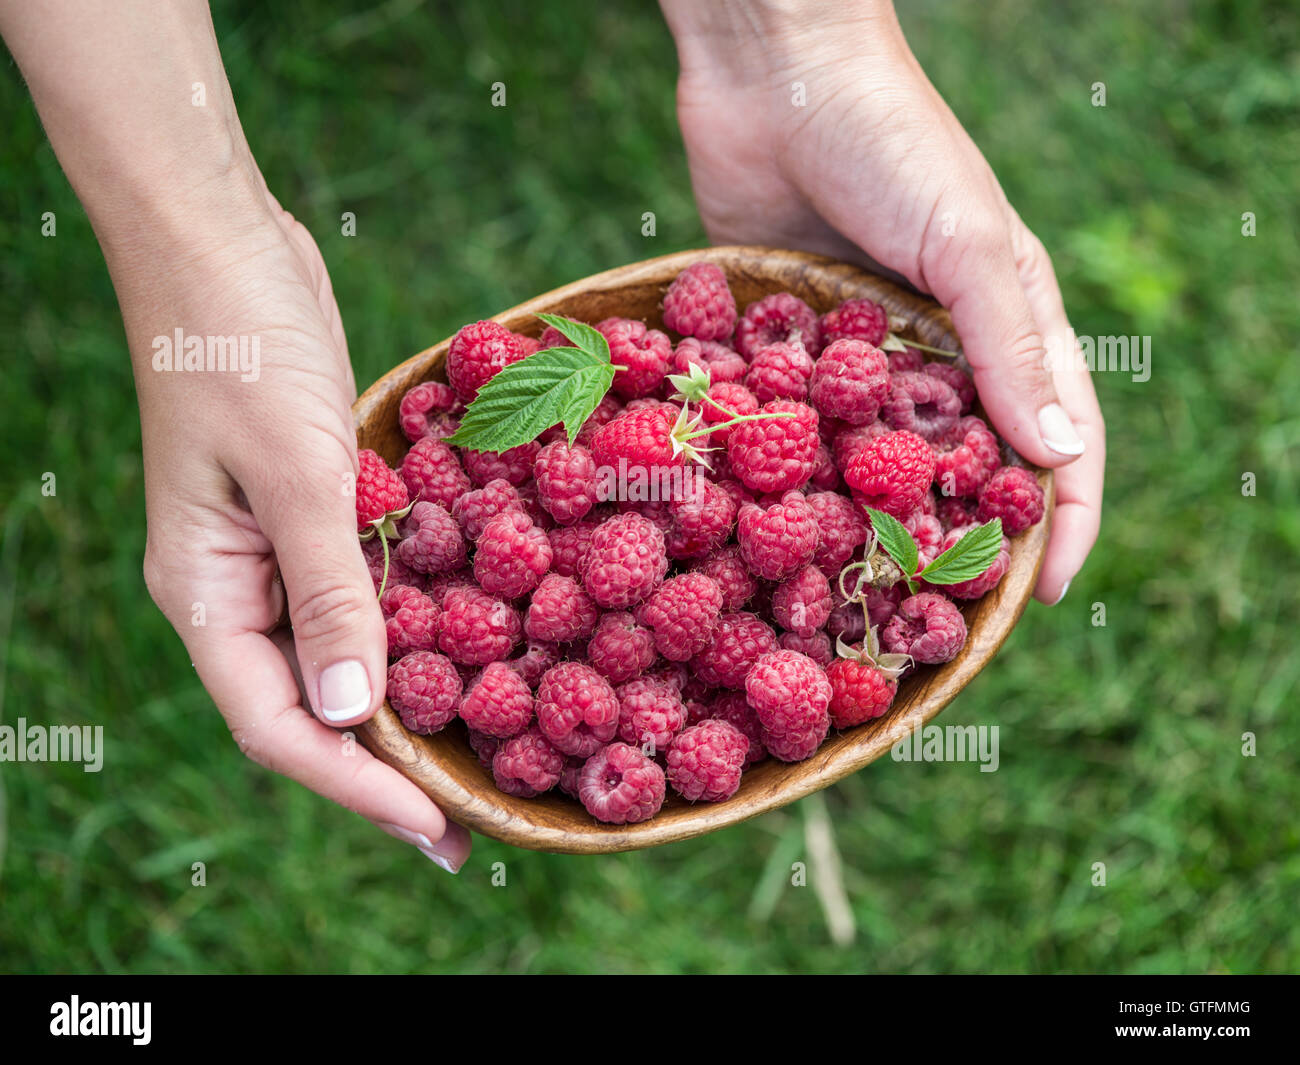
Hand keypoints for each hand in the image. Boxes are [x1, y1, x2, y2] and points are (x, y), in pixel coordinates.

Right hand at [119, 174, 469, 871]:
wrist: (226, 240)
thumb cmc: (242, 343)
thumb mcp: (295, 470)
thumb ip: (325, 592)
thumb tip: (348, 716)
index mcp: (208, 594)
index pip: (280, 727)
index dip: (358, 788)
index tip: (439, 830)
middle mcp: (241, 588)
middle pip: (313, 707)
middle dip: (387, 766)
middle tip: (472, 817)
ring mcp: (281, 549)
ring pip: (346, 654)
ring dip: (410, 703)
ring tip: (484, 752)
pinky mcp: (323, 509)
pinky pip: (370, 589)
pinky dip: (419, 625)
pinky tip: (477, 644)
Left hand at [661, 0, 1103, 602]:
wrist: (776, 75)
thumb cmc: (892, 140)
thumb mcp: (969, 240)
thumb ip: (1010, 346)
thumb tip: (1057, 460)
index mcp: (1007, 325)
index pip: (1053, 445)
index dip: (1054, 525)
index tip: (1035, 600)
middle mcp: (935, 352)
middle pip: (958, 470)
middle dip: (952, 541)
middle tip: (928, 619)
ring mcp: (858, 357)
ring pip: (872, 462)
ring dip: (865, 524)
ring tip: (844, 597)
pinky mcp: (785, 349)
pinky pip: (791, 427)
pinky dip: (786, 475)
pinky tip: (765, 529)